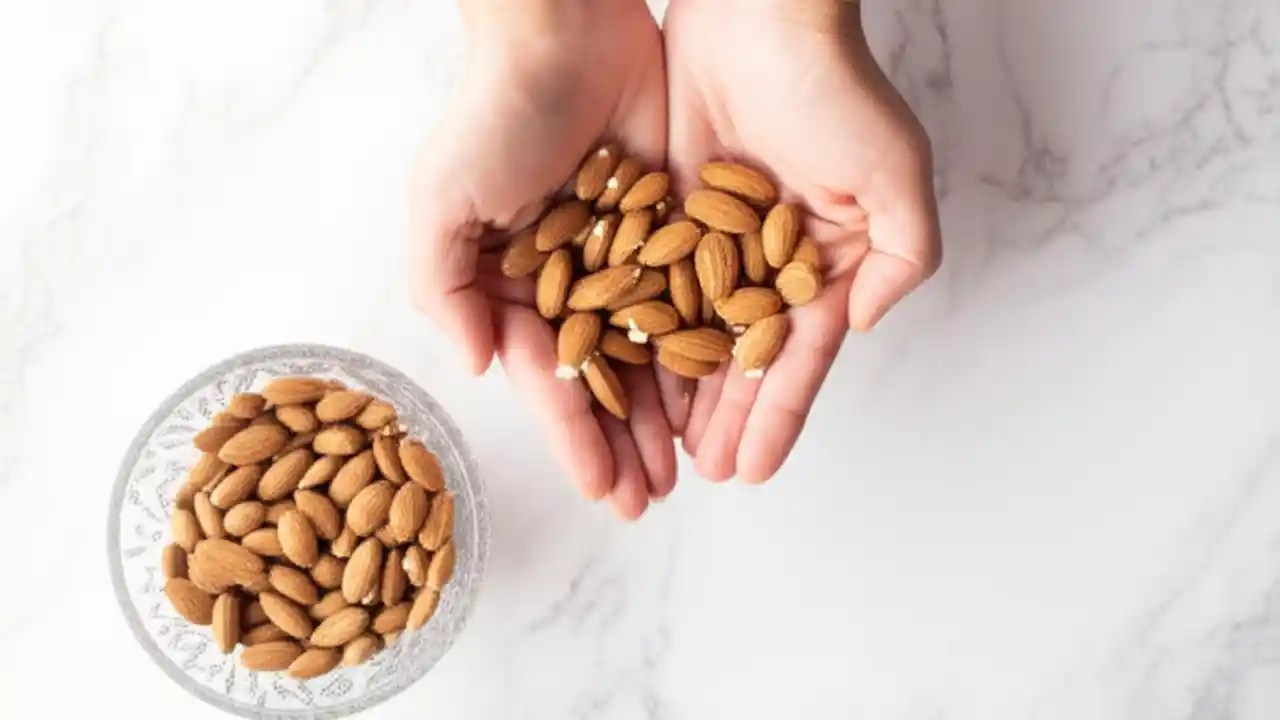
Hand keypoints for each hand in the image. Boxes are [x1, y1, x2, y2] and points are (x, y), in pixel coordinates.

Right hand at [410, 0, 672, 517]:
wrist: (564, 30)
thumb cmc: (495, 113)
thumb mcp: (441, 199)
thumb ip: (446, 287)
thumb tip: (480, 366)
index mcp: (513, 286)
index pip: (550, 380)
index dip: (575, 438)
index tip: (604, 491)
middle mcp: (569, 281)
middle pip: (604, 379)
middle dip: (624, 443)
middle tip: (650, 500)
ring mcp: (623, 257)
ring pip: (653, 351)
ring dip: (667, 413)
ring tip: (688, 470)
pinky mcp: (671, 224)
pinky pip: (693, 297)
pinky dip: (705, 345)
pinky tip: (722, 391)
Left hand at [663, 0, 941, 482]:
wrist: (759, 15)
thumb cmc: (835, 88)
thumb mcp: (896, 174)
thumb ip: (903, 257)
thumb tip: (857, 328)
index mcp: (826, 261)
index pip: (799, 357)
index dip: (777, 415)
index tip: (756, 470)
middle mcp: (770, 261)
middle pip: (743, 357)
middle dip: (727, 419)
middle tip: (702, 475)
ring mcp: (715, 240)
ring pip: (693, 332)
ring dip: (681, 391)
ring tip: (662, 447)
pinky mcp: (668, 212)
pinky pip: (651, 283)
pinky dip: (641, 330)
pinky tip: (626, 375)